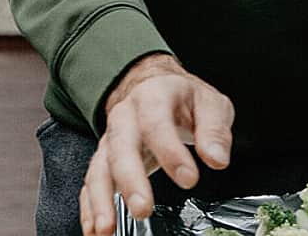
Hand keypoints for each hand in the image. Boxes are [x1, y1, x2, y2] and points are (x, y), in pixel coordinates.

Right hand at [81, 54, 233, 235]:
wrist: (155, 86)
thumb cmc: (184, 98)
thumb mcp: (209, 104)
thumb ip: (214, 130)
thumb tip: (217, 159)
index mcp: (154, 96)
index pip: (156, 122)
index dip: (170, 151)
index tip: (189, 178)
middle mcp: (126, 116)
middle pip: (121, 147)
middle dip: (129, 180)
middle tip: (142, 209)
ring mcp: (111, 139)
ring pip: (100, 167)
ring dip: (101, 200)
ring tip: (107, 229)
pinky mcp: (105, 159)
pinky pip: (91, 182)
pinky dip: (90, 207)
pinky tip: (95, 228)